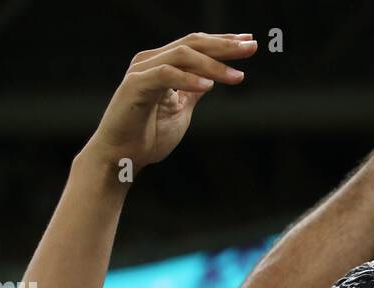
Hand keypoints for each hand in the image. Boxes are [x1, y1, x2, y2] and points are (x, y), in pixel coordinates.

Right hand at [81, 33, 256, 172]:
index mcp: (162, 64)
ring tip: (237, 76)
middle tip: (252, 47)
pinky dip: (188, 79)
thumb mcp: (180, 110)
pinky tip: (210, 86)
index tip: (250, 43)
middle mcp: (151, 61)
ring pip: (182, 55)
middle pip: (193, 44)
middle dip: (224, 45)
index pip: (197, 45)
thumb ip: (193, 92)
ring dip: (213, 64)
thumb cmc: (147, 137)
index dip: (224, 43)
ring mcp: (142, 71)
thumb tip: (212, 79)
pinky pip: (165, 75)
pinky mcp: (134, 86)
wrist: (121, 159)